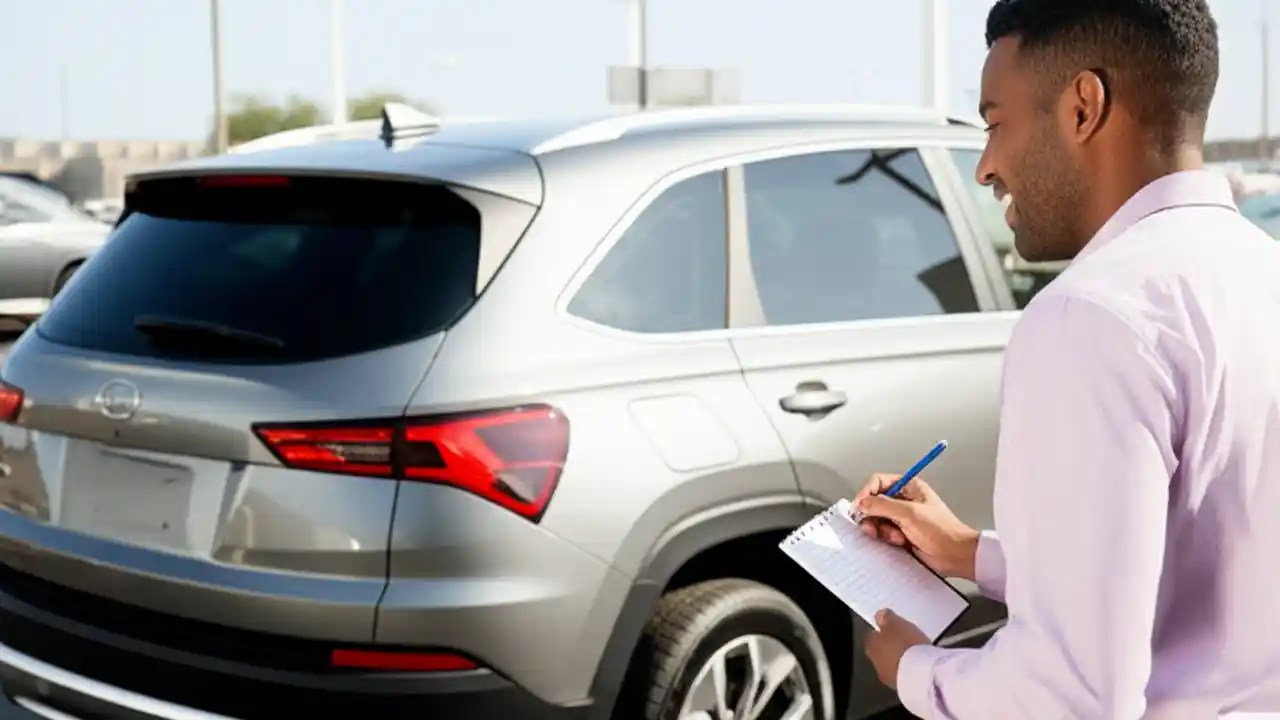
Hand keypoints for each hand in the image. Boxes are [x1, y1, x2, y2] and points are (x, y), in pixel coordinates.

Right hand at [853, 473, 980, 580]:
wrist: (955, 555)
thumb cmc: (942, 531)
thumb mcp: (909, 513)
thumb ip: (882, 506)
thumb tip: (862, 503)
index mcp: (909, 487)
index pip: (878, 482)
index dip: (866, 493)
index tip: (860, 506)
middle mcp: (904, 500)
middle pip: (874, 502)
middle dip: (871, 515)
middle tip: (871, 525)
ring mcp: (902, 518)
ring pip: (877, 519)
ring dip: (881, 529)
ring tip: (893, 536)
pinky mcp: (901, 533)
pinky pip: (883, 533)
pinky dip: (886, 538)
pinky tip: (899, 542)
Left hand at [864, 608, 928, 689]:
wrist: (920, 675)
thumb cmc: (906, 644)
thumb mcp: (897, 623)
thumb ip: (886, 618)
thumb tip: (879, 615)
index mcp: (871, 645)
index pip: (871, 636)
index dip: (881, 631)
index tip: (889, 628)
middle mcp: (876, 663)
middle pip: (880, 652)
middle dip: (889, 647)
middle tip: (902, 641)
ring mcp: (888, 678)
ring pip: (891, 665)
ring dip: (899, 660)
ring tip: (913, 654)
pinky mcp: (902, 688)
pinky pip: (903, 675)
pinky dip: (908, 670)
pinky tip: (918, 666)